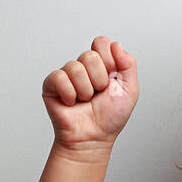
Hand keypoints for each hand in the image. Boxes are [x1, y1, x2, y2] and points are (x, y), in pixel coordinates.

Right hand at [42, 36, 137, 151]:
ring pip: (75, 67)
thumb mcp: (130, 91)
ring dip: (85, 90)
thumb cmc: (110, 118)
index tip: (111, 80)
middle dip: (99, 79)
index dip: (109, 61)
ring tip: (85, 101)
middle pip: (90, 55)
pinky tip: (72, 103)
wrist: (93, 138)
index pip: (102, 43)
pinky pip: (59, 77)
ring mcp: (67, 75)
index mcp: (102, 64)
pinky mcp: (51, 84)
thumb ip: (128, 64)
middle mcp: (84, 67)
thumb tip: (116, 45)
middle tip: (98, 94)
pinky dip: (69, 94)